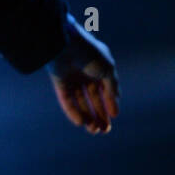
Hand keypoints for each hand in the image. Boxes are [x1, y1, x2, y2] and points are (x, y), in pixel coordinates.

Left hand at [47, 14, 120, 134]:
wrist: (66, 44)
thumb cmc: (90, 54)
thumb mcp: (108, 71)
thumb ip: (112, 89)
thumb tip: (115, 108)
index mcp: (100, 68)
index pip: (105, 90)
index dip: (110, 104)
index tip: (114, 116)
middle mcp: (86, 74)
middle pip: (94, 99)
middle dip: (99, 114)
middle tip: (104, 130)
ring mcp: (72, 78)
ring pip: (81, 102)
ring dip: (88, 116)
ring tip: (94, 130)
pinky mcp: (59, 82)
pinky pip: (67, 100)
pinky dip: (73, 112)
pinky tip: (81, 122)